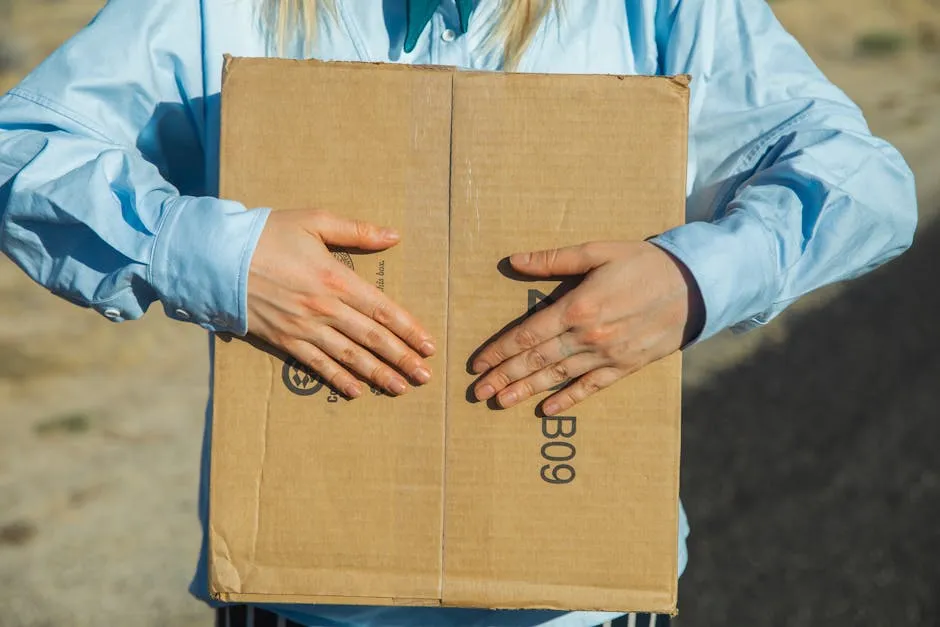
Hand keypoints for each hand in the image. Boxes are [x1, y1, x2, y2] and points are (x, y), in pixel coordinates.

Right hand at [247, 209, 435, 398]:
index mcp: (336, 279)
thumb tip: (394, 236)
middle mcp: (324, 309)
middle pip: (372, 339)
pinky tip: (358, 391)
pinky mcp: (284, 340)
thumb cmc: (267, 234)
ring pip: (349, 357)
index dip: (409, 330)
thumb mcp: (314, 221)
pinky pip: (317, 365)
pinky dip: (339, 379)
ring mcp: (304, 328)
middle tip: (425, 376)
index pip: (382, 311)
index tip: (429, 346)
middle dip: (402, 358)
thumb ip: (356, 231)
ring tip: (401, 388)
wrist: (216, 257)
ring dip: (379, 374)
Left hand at [471, 241, 703, 414]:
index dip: (500, 350)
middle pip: (536, 361)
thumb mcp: (597, 251)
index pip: (527, 335)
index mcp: (577, 307)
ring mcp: (607, 356)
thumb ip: (554, 259)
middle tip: (477, 391)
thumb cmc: (643, 263)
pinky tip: (547, 410)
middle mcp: (588, 336)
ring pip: (557, 377)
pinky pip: (591, 388)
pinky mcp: (625, 367)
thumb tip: (514, 260)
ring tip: (500, 402)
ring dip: (525, 391)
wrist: (695, 285)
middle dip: (503, 376)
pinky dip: (568, 399)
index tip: (477, 363)